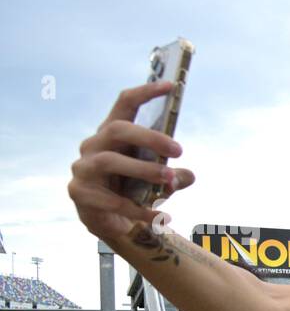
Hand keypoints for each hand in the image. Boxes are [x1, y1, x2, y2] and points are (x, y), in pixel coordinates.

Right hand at [68, 82, 195, 243]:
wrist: (111, 225)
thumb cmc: (134, 193)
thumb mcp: (158, 182)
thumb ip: (173, 177)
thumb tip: (187, 175)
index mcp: (113, 134)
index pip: (124, 104)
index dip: (145, 92)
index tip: (171, 86)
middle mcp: (94, 146)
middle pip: (117, 129)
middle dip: (149, 137)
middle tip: (179, 150)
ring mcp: (83, 168)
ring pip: (110, 161)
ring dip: (143, 170)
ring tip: (168, 179)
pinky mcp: (80, 193)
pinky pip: (112, 200)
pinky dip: (140, 209)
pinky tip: (162, 216)